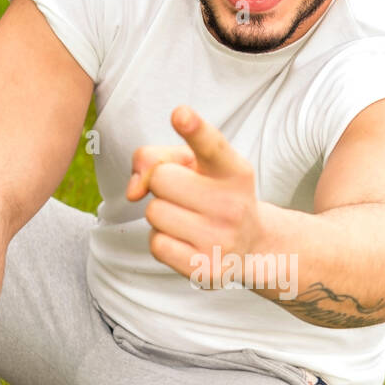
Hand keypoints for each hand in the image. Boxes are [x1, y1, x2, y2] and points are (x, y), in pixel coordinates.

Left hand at [127, 105, 268, 286]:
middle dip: (163, 184)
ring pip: (154, 213)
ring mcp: (221, 239)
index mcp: (234, 170)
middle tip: (187, 195)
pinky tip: (185, 240)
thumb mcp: (195, 165)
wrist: (251, 245)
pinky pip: (156, 244)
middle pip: (160, 178)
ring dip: (161, 214)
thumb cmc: (212, 194)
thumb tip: (133, 190)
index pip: (211, 146)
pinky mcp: (206, 269)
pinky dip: (163, 240)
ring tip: (188, 218)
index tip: (180, 114)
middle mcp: (233, 204)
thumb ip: (156, 158)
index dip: (195, 129)